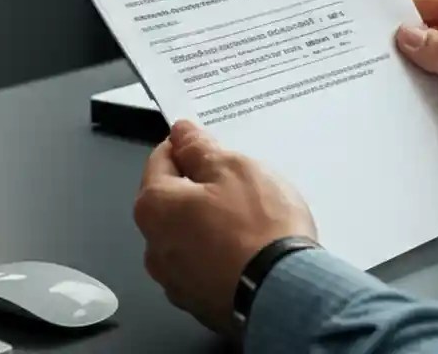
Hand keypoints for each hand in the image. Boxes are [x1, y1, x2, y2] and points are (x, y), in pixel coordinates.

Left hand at [134, 120, 316, 335]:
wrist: (284, 294)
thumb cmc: (258, 227)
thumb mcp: (234, 168)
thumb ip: (201, 148)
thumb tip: (182, 133)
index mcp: (155, 206)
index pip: (161, 160)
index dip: (188, 147)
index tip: (211, 145)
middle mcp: (154, 246)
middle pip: (174, 202)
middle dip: (202, 189)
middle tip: (242, 184)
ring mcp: (175, 281)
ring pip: (189, 237)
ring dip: (211, 225)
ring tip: (253, 222)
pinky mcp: (199, 304)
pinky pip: (206, 267)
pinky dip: (222, 256)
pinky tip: (251, 251)